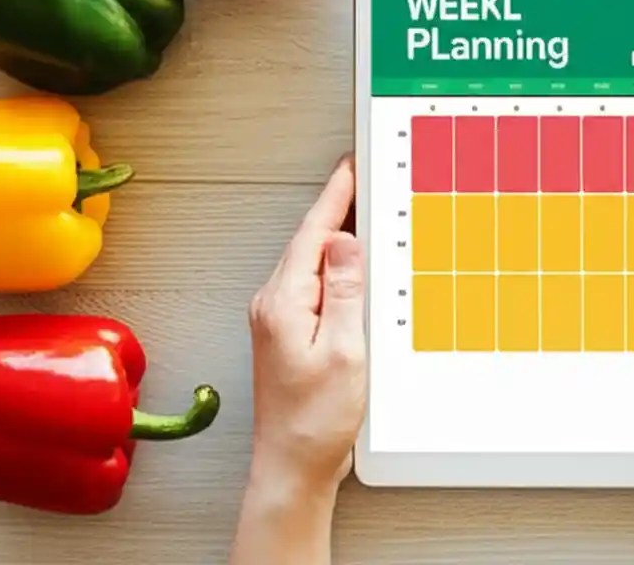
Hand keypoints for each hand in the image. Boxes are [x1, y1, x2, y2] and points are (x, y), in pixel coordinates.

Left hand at [246, 154, 365, 494]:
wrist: (291, 467)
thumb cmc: (315, 421)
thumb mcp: (344, 351)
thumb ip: (343, 291)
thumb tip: (343, 241)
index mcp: (284, 303)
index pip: (313, 234)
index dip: (335, 196)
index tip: (350, 167)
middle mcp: (272, 305)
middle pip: (307, 242)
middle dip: (335, 208)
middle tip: (361, 178)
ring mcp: (276, 320)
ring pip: (308, 263)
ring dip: (334, 237)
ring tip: (359, 212)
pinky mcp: (286, 334)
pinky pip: (310, 285)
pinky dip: (331, 267)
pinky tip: (349, 268)